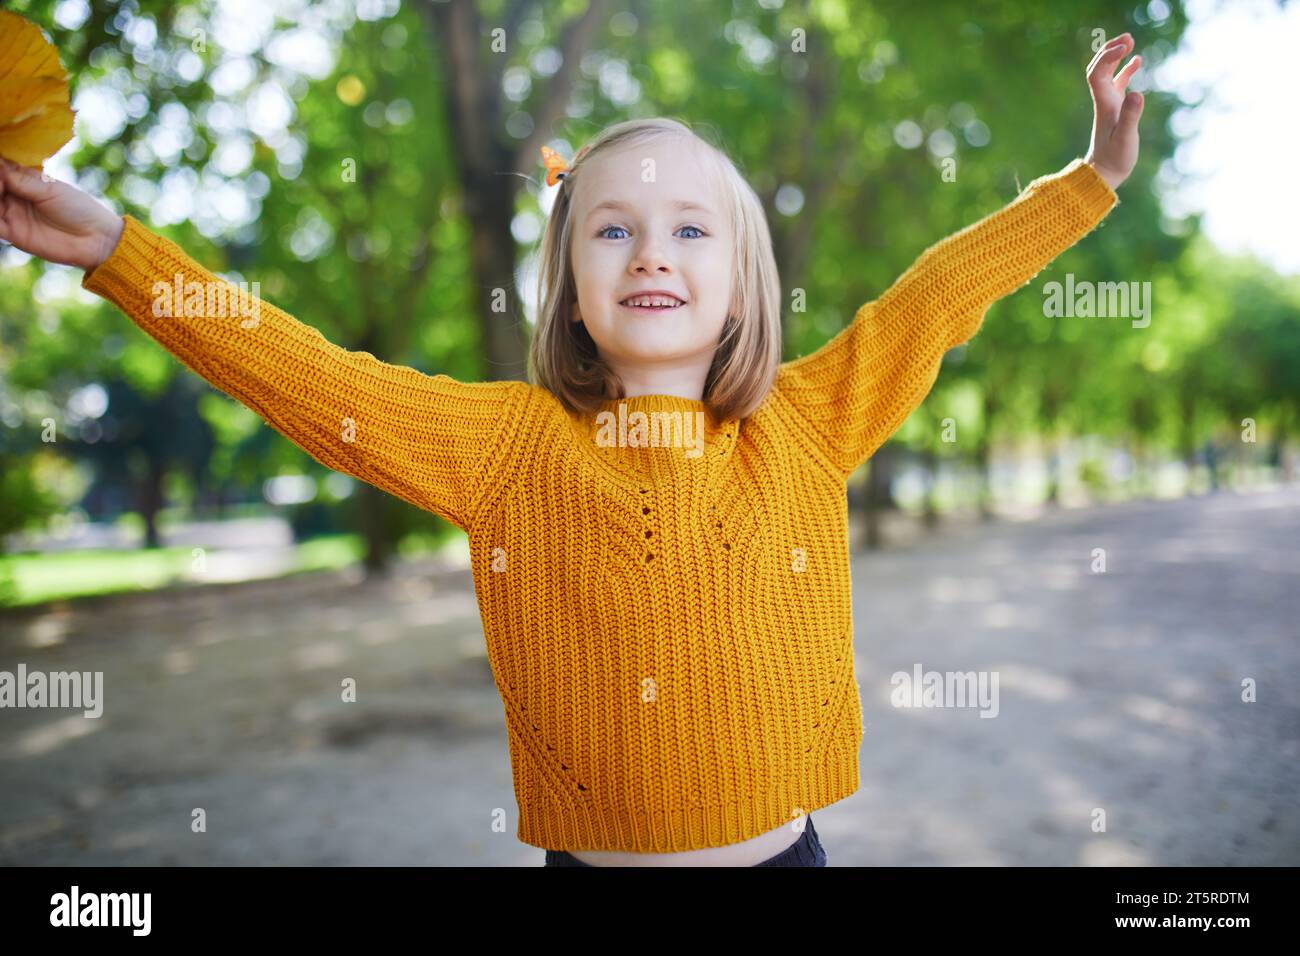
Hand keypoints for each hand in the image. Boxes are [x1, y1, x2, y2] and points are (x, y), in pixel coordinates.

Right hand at [0, 157, 123, 270]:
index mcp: (26, 180)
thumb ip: (22, 181)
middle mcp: (16, 196)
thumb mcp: (50, 190)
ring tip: (0, 194)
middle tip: (1, 185)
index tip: (0, 168)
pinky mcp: (13, 234)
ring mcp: (13, 214)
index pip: (2, 169)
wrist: (95, 239)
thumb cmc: (79, 209)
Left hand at [1083, 32, 1143, 190]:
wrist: (1104, 174)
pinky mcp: (1115, 110)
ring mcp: (1109, 104)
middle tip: (1127, 37)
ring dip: (1116, 56)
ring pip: (1108, 73)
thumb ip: (1131, 116)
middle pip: (1099, 68)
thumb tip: (1137, 93)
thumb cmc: (1115, 159)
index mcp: (1104, 105)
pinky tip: (1137, 61)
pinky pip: (1118, 84)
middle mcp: (1104, 101)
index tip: (1126, 46)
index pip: (1097, 72)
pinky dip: (1126, 70)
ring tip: (1130, 41)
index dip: (1108, 56)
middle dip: (1110, 50)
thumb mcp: (1126, 139)